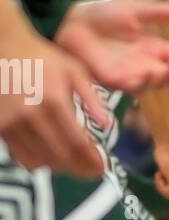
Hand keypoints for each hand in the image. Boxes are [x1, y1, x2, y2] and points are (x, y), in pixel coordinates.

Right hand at [0, 23, 105, 177]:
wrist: (4, 49)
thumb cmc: (42, 59)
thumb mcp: (73, 70)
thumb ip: (91, 98)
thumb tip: (107, 124)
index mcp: (54, 100)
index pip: (77, 143)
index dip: (91, 160)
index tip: (101, 166)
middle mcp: (32, 115)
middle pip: (60, 157)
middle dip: (79, 168)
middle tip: (91, 170)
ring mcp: (13, 124)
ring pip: (41, 161)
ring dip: (60, 167)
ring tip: (73, 163)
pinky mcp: (1, 128)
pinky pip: (22, 157)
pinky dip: (39, 162)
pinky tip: (50, 156)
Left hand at [57, 0, 168, 92]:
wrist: (74, 25)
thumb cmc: (104, 18)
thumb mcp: (135, 11)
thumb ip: (160, 12)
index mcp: (157, 49)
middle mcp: (150, 64)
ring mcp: (134, 74)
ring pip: (160, 80)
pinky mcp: (116, 80)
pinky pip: (133, 84)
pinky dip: (144, 80)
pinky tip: (155, 73)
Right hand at [154, 141, 168, 199]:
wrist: (165, 145)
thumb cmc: (162, 153)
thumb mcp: (165, 166)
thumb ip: (166, 175)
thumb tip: (164, 178)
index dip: (161, 184)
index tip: (161, 172)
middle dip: (160, 186)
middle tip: (159, 173)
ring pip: (168, 195)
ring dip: (159, 185)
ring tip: (160, 172)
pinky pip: (166, 192)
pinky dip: (159, 184)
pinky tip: (159, 173)